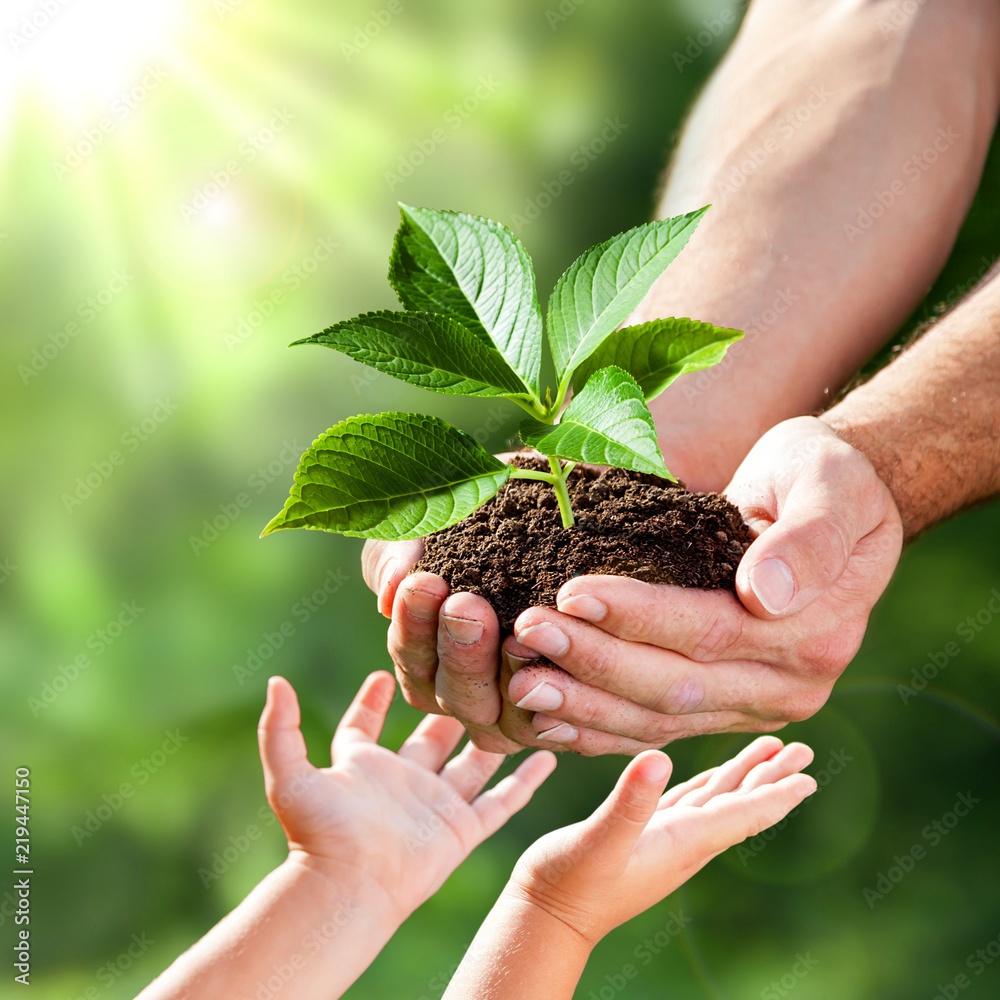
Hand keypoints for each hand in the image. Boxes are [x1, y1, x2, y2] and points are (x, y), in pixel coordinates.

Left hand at [257, 672, 555, 922]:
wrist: (349, 885)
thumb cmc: (317, 833)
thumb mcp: (290, 773)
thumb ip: (279, 728)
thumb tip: (276, 681)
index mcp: (362, 766)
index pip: (367, 725)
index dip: (372, 700)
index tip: (384, 670)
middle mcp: (402, 781)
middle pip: (429, 739)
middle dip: (446, 710)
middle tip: (469, 676)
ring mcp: (435, 805)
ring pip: (472, 765)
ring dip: (490, 738)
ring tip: (515, 706)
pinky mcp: (463, 829)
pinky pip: (503, 801)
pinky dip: (526, 781)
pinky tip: (549, 756)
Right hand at [360, 451, 532, 754]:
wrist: (541, 516)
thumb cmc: (470, 527)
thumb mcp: (424, 531)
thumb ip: (398, 556)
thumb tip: (391, 592)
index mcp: (427, 660)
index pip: (412, 657)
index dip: (413, 626)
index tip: (423, 582)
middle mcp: (466, 694)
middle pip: (453, 694)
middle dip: (459, 650)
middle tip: (466, 607)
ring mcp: (513, 709)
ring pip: (499, 717)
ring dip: (507, 674)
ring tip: (517, 634)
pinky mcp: (560, 710)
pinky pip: (551, 722)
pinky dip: (554, 700)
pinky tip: (562, 668)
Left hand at [498, 416, 902, 751]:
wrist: (836, 504)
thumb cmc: (825, 478)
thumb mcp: (833, 485)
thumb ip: (809, 538)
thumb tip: (765, 594)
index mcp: (817, 633)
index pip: (710, 630)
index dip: (637, 617)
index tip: (571, 594)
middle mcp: (790, 685)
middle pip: (676, 686)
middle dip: (595, 664)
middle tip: (526, 634)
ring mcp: (754, 704)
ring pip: (660, 721)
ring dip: (586, 706)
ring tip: (521, 683)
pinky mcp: (724, 708)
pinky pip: (656, 729)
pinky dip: (600, 729)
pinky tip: (547, 720)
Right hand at [506, 736, 815, 945]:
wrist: (543, 914)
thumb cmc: (567, 882)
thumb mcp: (598, 841)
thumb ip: (628, 804)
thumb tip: (658, 759)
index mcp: (681, 841)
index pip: (740, 813)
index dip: (775, 793)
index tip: (808, 774)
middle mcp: (681, 841)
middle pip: (738, 804)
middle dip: (771, 777)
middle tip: (804, 751)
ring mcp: (663, 840)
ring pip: (716, 801)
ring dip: (744, 777)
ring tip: (770, 752)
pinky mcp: (642, 835)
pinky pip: (688, 804)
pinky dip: (708, 786)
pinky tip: (712, 778)